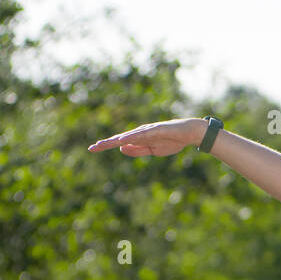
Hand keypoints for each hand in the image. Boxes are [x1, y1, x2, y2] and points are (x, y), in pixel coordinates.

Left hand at [87, 117, 205, 156]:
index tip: (93, 149)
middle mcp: (140, 132)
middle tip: (92, 147)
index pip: (119, 142)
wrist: (187, 134)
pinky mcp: (156, 129)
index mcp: (138, 138)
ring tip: (104, 144)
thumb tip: (120, 148)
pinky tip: (123, 139)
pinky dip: (131, 137)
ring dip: (116, 140)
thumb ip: (136, 150)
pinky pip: (142, 134)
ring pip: (128, 136)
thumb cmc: (170, 141)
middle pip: (120, 138)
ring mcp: (147, 130)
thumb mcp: (151, 150)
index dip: (106, 145)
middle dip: (107, 143)